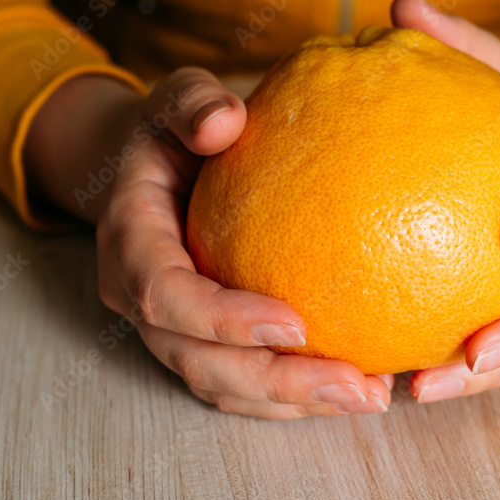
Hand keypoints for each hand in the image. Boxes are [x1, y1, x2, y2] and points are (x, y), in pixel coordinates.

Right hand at [25, 70, 392, 418]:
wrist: (145, 166)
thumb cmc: (170, 128)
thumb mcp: (175, 98)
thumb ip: (193, 104)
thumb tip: (224, 120)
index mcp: (130, 239)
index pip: (166, 294)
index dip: (223, 319)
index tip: (296, 322)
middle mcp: (140, 297)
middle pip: (200, 361)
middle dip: (278, 383)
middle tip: (358, 388)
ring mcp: (167, 328)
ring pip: (222, 386)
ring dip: (293, 401)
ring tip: (369, 396)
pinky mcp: (198, 341)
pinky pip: (240, 385)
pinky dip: (291, 395)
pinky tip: (353, 385)